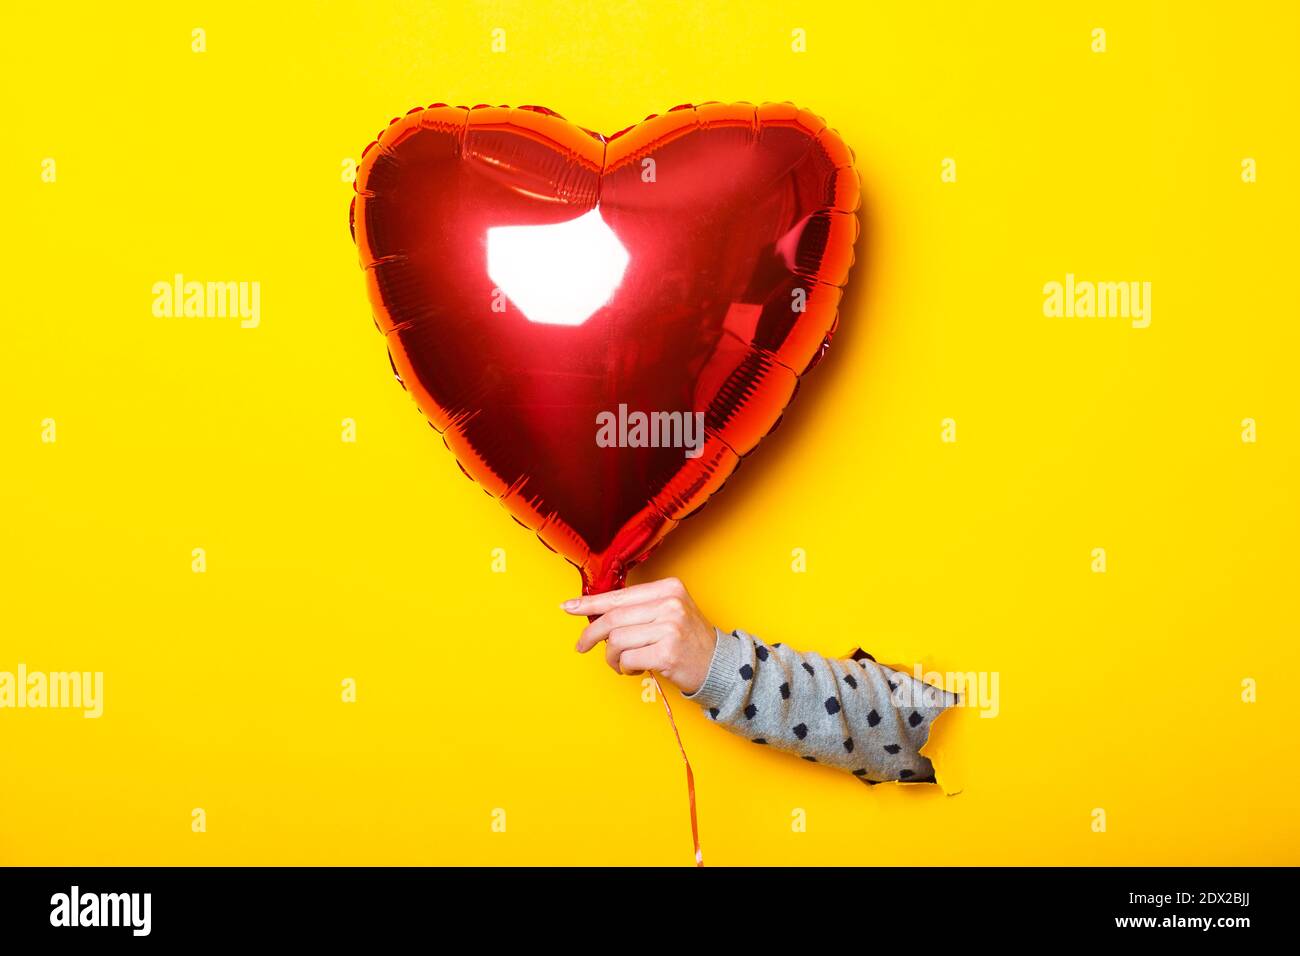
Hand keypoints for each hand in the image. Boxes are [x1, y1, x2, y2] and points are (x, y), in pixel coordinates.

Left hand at [564, 577, 717, 693]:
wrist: (719, 665)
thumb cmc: (687, 640)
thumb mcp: (668, 613)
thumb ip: (637, 610)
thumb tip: (595, 614)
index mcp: (668, 588)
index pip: (619, 595)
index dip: (590, 603)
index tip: (568, 607)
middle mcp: (669, 604)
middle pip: (613, 619)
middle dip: (591, 635)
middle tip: (582, 646)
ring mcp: (670, 627)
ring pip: (616, 641)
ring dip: (612, 658)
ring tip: (622, 663)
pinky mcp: (667, 652)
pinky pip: (627, 659)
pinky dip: (625, 668)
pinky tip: (636, 669)